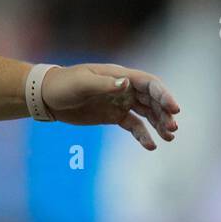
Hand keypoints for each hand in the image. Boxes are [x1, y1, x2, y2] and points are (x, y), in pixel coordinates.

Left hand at [40, 63, 180, 149]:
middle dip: (165, 113)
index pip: (149, 84)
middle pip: (152, 99)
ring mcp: (120, 102)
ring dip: (159, 123)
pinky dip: (143, 134)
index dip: (164, 95)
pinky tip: (150, 145)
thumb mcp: (82, 83)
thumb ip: (104, 84)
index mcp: (119, 75)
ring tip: (169, 137)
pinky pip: (133, 125)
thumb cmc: (63, 85)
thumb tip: (126, 83)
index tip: (174, 109)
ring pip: (147, 113)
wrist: (46, 97)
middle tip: (173, 128)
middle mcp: (124, 88)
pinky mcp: (114, 116)